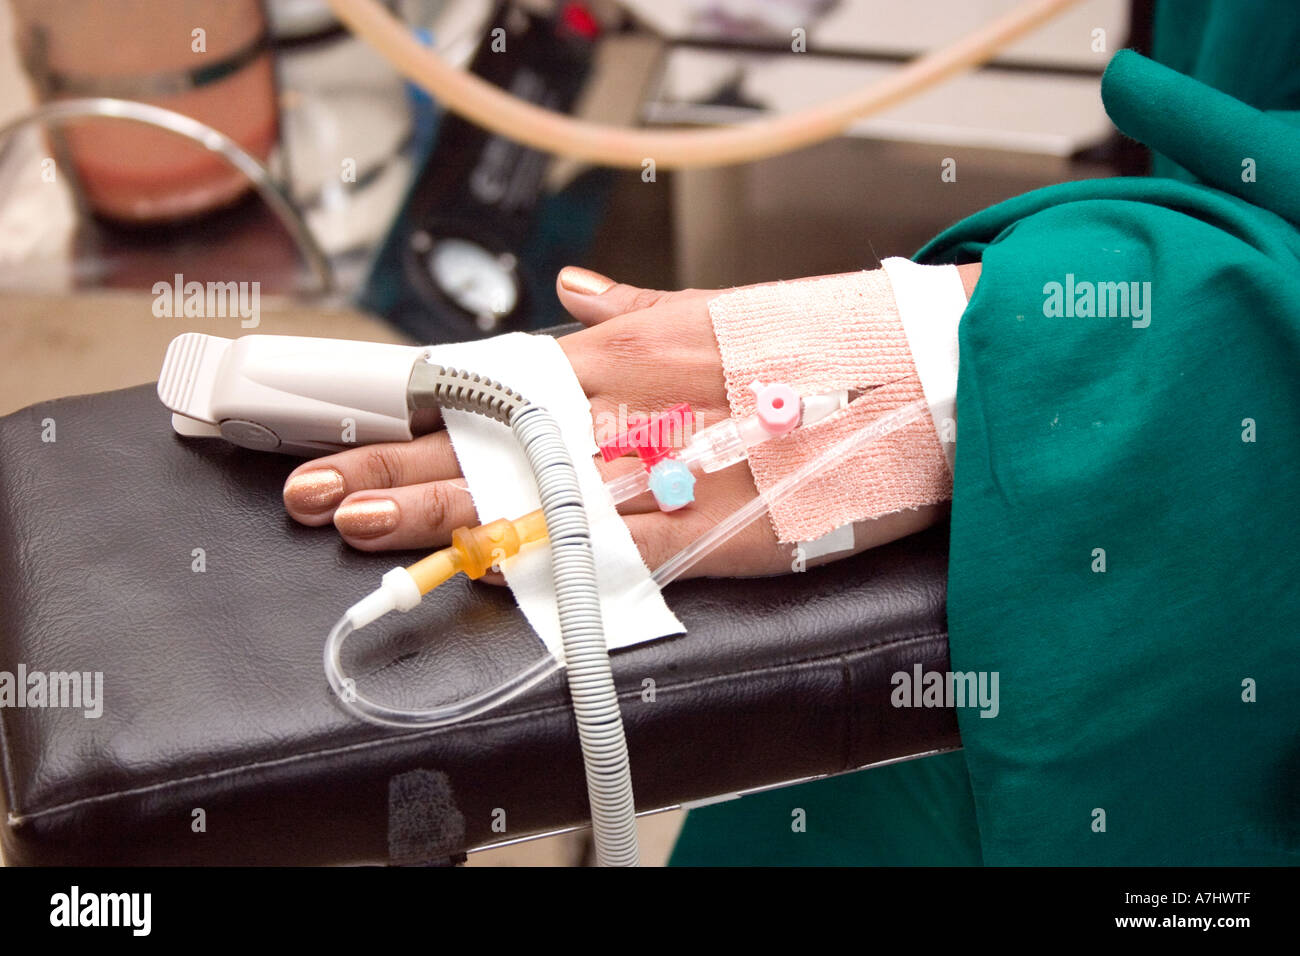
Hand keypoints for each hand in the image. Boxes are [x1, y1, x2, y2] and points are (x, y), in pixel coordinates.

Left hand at [282, 266, 948, 579]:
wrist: (931, 381)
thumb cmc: (828, 347)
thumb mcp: (726, 312)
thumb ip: (638, 307)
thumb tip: (570, 293)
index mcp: (635, 350)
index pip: (503, 380)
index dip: (423, 409)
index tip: (358, 428)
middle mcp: (637, 405)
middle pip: (496, 439)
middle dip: (400, 464)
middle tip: (313, 488)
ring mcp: (671, 469)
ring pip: (534, 494)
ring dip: (445, 513)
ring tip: (359, 526)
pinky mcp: (717, 531)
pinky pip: (613, 552)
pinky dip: (547, 564)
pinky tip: (485, 575)